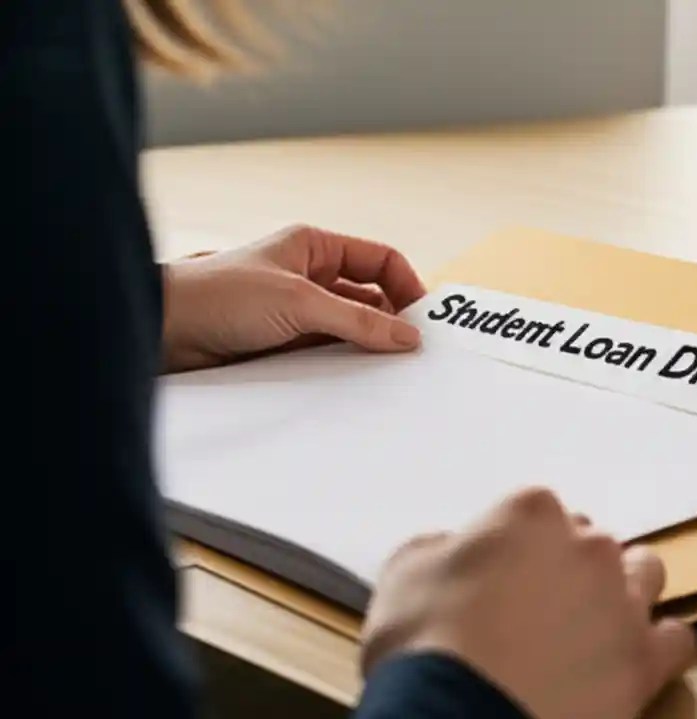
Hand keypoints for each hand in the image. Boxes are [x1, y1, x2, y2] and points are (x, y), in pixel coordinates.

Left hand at [162, 225, 426, 371]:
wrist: (161, 331)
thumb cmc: (219, 296)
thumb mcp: (299, 302)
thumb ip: (358, 320)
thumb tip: (407, 336)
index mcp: (315, 247)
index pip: (381, 261)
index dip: (407, 286)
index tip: (422, 321)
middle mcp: (309, 276)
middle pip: (370, 299)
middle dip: (391, 323)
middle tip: (411, 353)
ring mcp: (297, 312)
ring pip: (350, 330)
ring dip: (366, 348)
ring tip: (385, 372)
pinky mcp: (285, 345)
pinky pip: (328, 355)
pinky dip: (344, 367)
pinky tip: (355, 382)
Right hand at [361, 488, 696, 718]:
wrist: (463, 718)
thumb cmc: (426, 644)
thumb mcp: (402, 574)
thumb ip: (437, 548)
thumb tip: (452, 550)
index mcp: (531, 513)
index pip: (536, 511)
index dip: (516, 545)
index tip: (502, 573)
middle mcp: (589, 546)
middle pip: (593, 541)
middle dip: (571, 566)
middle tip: (542, 604)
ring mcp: (624, 601)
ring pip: (647, 574)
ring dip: (625, 591)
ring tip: (597, 622)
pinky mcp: (646, 659)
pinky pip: (677, 639)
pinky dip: (659, 646)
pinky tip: (635, 658)